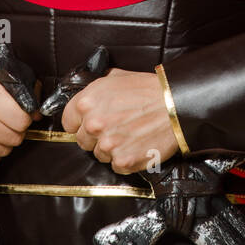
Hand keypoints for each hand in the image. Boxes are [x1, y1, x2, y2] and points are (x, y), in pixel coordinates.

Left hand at [61, 67, 178, 174]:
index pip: (68, 123)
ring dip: (111, 149)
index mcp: (86, 103)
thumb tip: (87, 94)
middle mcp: (93, 124)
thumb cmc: (149, 90)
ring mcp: (108, 145)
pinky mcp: (123, 161)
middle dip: (96, 137)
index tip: (90, 123)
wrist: (176, 105)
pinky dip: (125, 159)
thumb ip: (96, 89)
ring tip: (129, 135)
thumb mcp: (116, 78)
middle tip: (116, 128)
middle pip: (83, 141)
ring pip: (99, 155)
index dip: (80, 123)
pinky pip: (116, 166)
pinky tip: (136, 145)